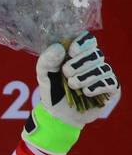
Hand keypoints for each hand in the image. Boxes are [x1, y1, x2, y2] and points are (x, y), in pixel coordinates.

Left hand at [24, 33, 119, 154]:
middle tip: (66, 74)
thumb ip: (46, 61)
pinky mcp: (111, 88)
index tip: (71, 51)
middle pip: (95, 54)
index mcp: (79, 54)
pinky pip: (110, 82)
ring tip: (73, 86)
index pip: (87, 39)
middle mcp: (93, 62)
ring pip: (102, 69)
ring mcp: (104, 74)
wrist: (59, 115)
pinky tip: (86, 92)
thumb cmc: (52, 92)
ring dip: (85, 77)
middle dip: (79, 64)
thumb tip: (58, 47)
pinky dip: (97, 87)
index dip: (82, 44)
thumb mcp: (44, 76)